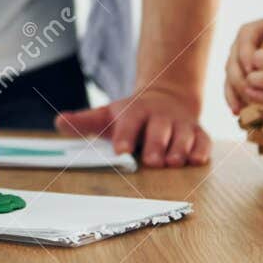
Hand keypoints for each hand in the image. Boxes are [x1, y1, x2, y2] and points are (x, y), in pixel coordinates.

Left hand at [56, 84, 209, 167]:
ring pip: (183, 135)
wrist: (166, 99)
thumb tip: (58, 122)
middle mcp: (161, 116)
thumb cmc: (132, 115)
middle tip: (151, 161)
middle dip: (156, 145)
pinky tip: (197, 159)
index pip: (130, 122)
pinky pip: (203, 140)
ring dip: (179, 149)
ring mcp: (181, 125)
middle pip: (160, 129)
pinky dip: (201, 149)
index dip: (126, 135)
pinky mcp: (198, 134)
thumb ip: (85, 122)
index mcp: (137, 111)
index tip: (120, 150)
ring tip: (174, 163)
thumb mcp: (107, 115)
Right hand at [224, 16, 262, 112]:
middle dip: (239, 77)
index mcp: (258, 28)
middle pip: (234, 57)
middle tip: (248, 91)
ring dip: (235, 91)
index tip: (252, 69)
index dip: (246, 53)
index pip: (246, 36)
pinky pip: (230, 85)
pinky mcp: (238, 74)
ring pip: (230, 73)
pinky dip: (232, 98)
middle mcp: (244, 42)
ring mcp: (238, 58)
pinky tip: (237, 110)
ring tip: (242, 106)